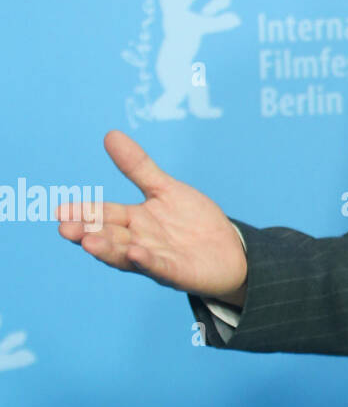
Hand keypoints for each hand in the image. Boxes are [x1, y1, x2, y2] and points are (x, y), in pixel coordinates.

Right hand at [57, 130, 248, 306]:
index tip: (60, 210)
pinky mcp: (177, 272)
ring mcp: (156, 258)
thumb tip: (110, 134)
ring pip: (126, 255)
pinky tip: (136, 253)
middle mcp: (139, 241)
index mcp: (134, 220)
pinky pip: (159, 267)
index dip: (84, 213)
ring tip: (89, 242)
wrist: (228, 249)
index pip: (104, 215)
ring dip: (108, 250)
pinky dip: (147, 261)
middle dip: (88, 233)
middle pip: (109, 236)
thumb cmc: (192, 220)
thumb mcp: (165, 188)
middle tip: (65, 228)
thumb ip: (138, 167)